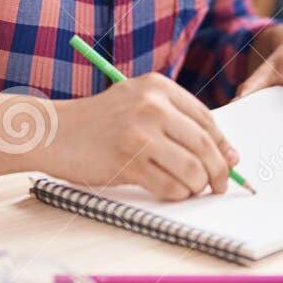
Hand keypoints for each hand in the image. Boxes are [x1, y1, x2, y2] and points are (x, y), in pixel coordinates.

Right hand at [49, 73, 238, 200]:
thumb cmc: (98, 122)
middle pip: (205, 145)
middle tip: (218, 186)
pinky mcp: (127, 162)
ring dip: (197, 186)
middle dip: (218, 172)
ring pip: (191, 169)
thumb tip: (227, 153)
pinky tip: (171, 192)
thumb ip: (177, 120)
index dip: (222, 145)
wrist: (53, 132)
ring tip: (191, 189)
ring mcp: (139, 134)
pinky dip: (177, 195)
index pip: (207, 119)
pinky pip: (169, 186)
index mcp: (158, 87)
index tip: (229, 161)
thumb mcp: (137, 103)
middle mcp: (152, 106)